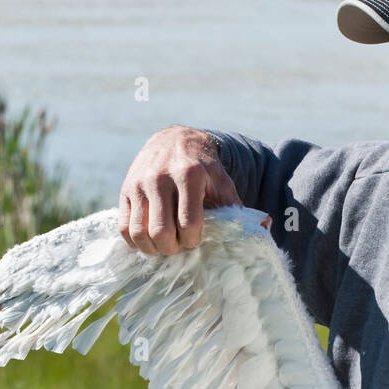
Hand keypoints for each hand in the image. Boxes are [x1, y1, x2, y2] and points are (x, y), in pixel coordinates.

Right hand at [118, 125, 240, 255]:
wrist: (174, 140)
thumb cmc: (203, 167)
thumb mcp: (222, 181)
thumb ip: (238, 206)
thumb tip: (264, 226)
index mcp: (189, 175)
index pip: (188, 223)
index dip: (192, 240)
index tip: (195, 239)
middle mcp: (160, 177)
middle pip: (161, 232)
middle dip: (172, 248)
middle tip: (178, 245)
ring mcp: (138, 183)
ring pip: (139, 232)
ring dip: (152, 248)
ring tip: (163, 245)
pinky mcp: (124, 190)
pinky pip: (123, 227)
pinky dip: (135, 241)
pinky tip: (148, 240)